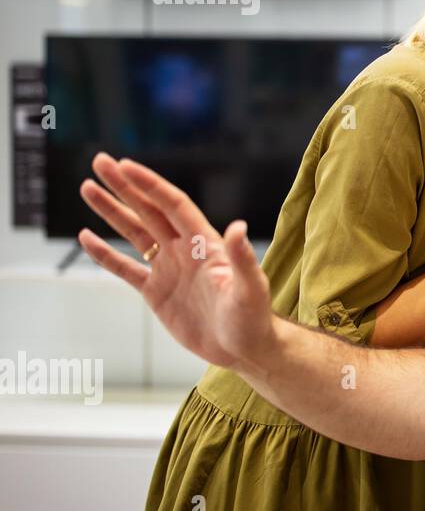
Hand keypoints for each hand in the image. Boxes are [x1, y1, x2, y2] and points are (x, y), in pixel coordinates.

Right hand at [77, 153, 274, 372]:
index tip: (125, 166)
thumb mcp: (250, 288)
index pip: (173, 205)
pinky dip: (105, 254)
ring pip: (134, 232)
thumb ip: (241, 258)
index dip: (150, 185)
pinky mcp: (156, 292)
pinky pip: (126, 268)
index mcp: (205, 243)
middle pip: (149, 210)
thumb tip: (238, 226)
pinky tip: (87, 236)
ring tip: (88, 188)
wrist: (244, 349)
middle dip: (125, 187)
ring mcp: (169, 269)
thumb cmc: (252, 318)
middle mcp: (185, 250)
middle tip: (100, 161)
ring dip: (112, 211)